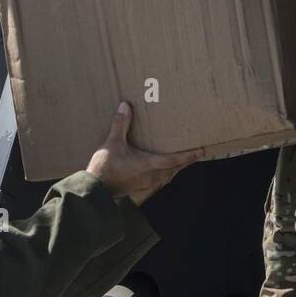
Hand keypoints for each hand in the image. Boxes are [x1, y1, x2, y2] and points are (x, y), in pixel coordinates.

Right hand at [87, 102, 202, 204]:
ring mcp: (146, 183)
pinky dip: (165, 173)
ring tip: (182, 160)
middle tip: (196, 153)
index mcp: (148, 165)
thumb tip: (126, 106)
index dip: (188, 155)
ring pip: (167, 176)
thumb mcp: (112, 143)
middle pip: (174, 169)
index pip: (174, 160)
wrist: (94, 190)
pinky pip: (159, 180)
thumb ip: (120, 124)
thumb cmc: (104, 168)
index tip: (201, 151)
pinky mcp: (139, 187)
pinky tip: (162, 169)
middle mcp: (151, 176)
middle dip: (185, 162)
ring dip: (176, 168)